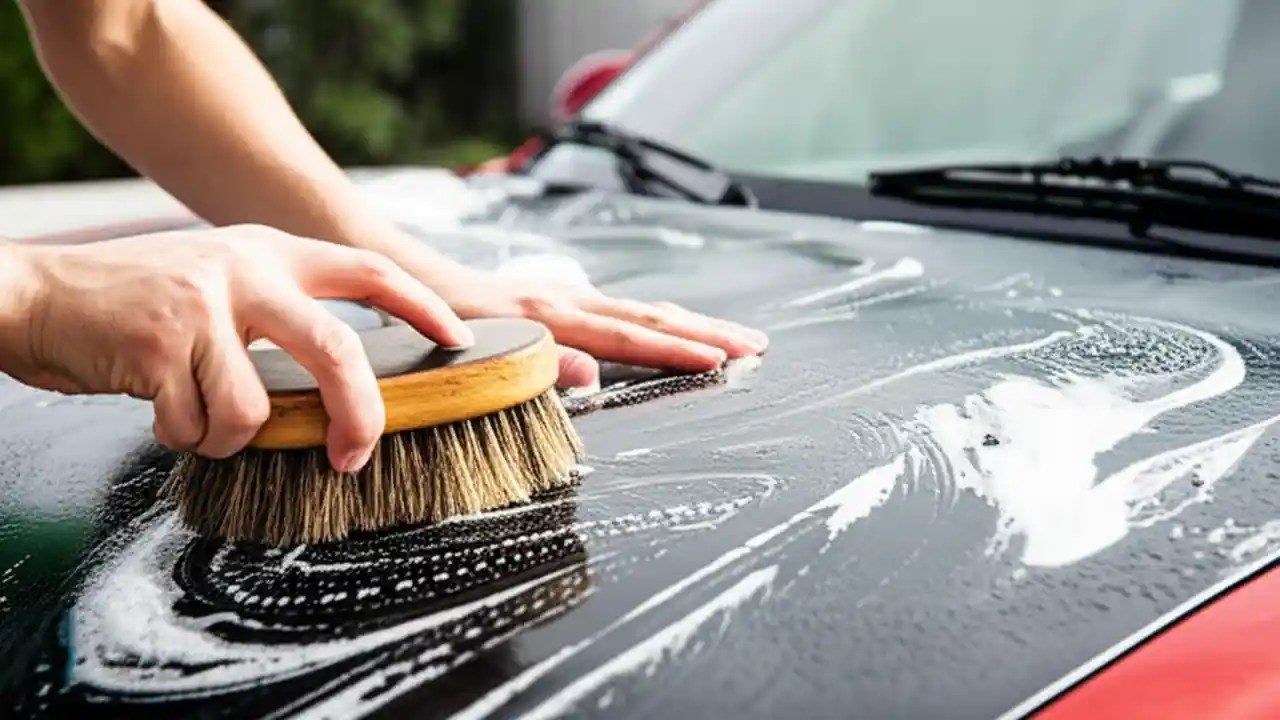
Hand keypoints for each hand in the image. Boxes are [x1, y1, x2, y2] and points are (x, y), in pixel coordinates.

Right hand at [0, 226, 472, 471]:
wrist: (34, 294)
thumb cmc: (133, 302)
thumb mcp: (218, 280)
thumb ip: (275, 314)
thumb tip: (336, 384)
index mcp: (269, 251)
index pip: (369, 270)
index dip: (422, 306)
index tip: (460, 339)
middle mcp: (244, 268)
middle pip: (337, 349)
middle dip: (360, 412)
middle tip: (355, 454)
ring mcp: (203, 304)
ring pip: (255, 410)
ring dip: (227, 436)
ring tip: (191, 411)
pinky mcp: (158, 345)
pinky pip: (198, 426)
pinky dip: (181, 436)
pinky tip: (154, 405)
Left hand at [388, 247, 768, 387]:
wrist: (415, 281)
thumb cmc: (441, 327)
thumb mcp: (477, 353)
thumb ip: (536, 365)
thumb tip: (592, 376)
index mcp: (552, 317)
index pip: (628, 338)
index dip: (676, 351)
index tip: (720, 361)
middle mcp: (568, 300)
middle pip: (651, 317)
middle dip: (707, 332)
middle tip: (757, 346)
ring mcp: (569, 296)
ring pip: (643, 310)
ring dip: (693, 325)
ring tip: (738, 339)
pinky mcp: (565, 299)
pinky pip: (625, 310)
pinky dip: (662, 320)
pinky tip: (679, 328)